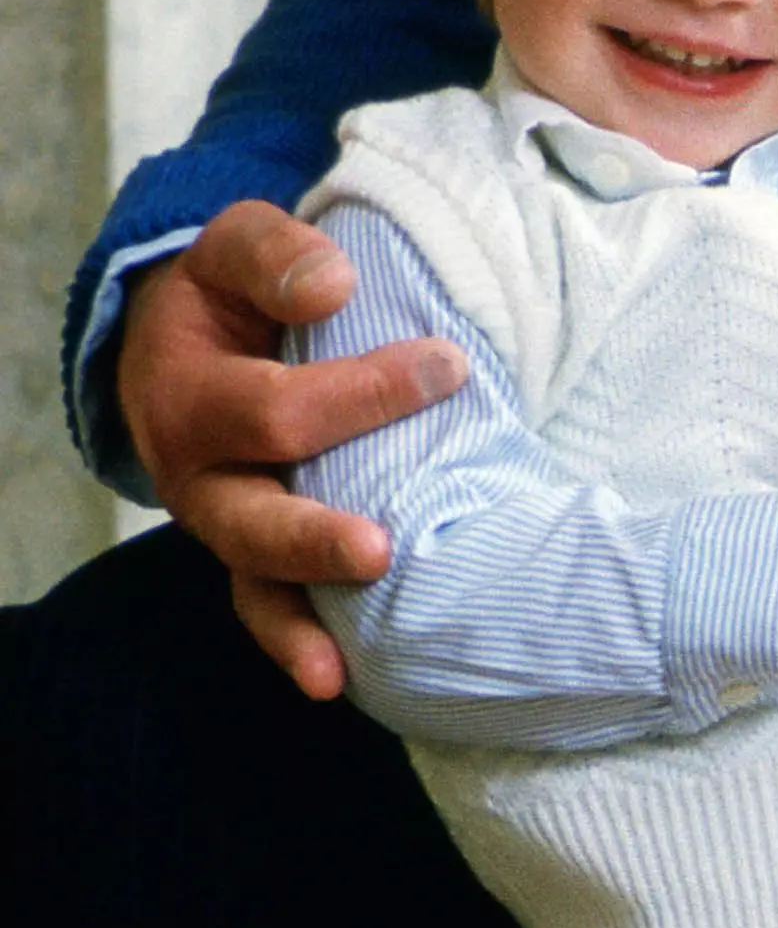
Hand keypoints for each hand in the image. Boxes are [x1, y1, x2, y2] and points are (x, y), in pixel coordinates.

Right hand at [119, 201, 470, 696]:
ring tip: (341, 666)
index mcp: (191, 395)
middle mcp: (198, 473)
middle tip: (381, 549)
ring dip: (302, 619)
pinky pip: (267, 607)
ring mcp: (224, 522)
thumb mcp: (235, 246)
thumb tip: (335, 287)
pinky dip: (297, 644)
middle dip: (314, 539)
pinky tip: (339, 682)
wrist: (179, 339)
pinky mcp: (253, 553)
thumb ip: (275, 255)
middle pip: (251, 519)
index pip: (278, 409)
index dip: (365, 392)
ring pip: (254, 580)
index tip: (448, 364)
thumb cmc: (226, 294)